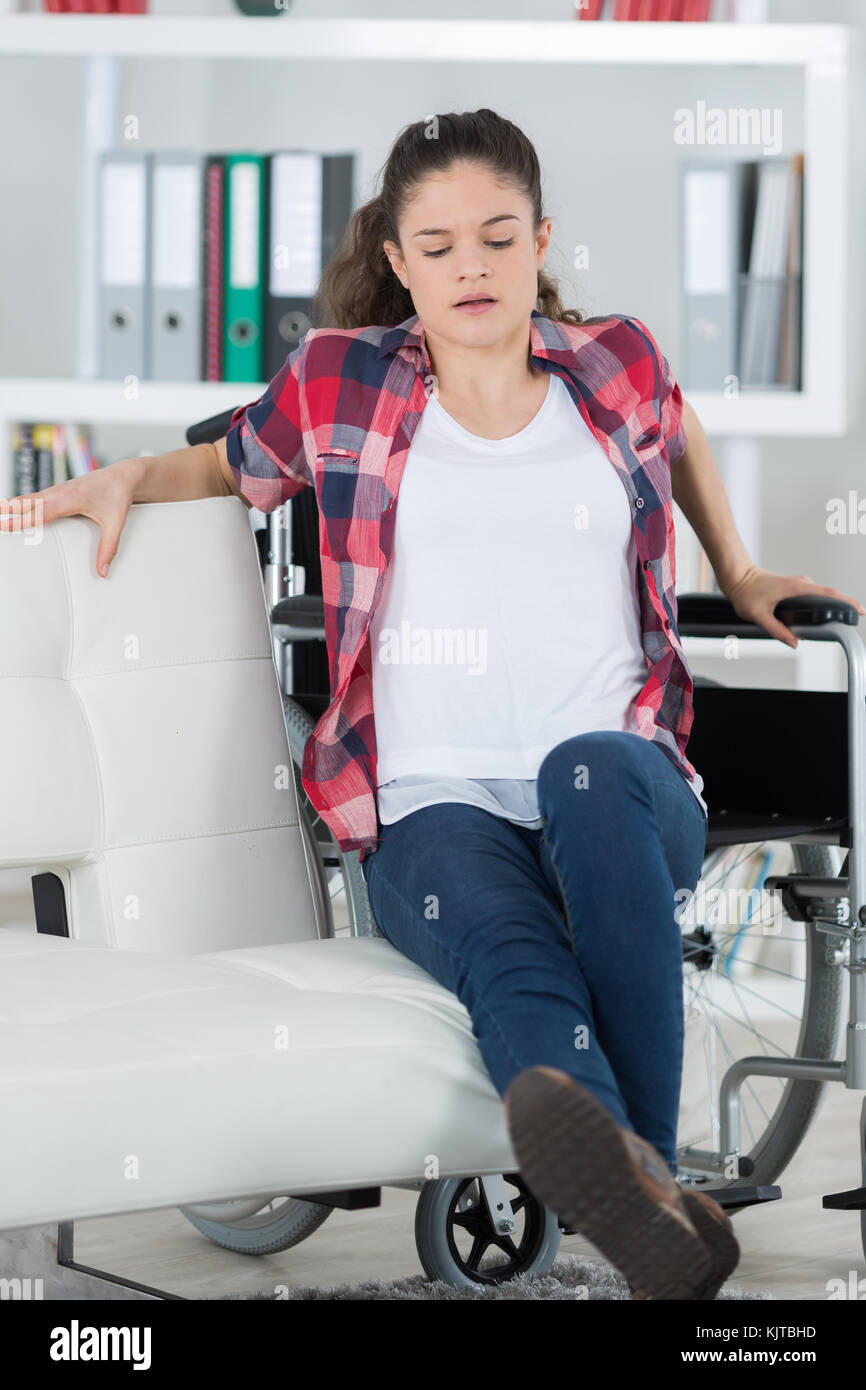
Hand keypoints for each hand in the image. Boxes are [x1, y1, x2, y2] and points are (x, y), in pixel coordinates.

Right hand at [0, 458, 144, 577]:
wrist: (124, 475)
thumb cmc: (118, 495)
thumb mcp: (116, 524)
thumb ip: (108, 548)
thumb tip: (103, 572)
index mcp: (71, 499)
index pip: (40, 512)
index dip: (20, 520)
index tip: (3, 525)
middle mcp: (60, 492)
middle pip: (27, 502)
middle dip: (7, 510)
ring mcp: (57, 490)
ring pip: (29, 498)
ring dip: (11, 505)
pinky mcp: (58, 490)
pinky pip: (35, 497)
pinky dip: (21, 502)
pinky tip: (12, 508)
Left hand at [724, 564, 865, 648]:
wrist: (738, 576)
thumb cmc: (745, 591)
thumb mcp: (758, 615)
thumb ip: (776, 630)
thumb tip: (794, 643)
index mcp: (797, 587)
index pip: (830, 593)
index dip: (847, 601)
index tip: (860, 610)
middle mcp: (801, 583)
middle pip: (830, 595)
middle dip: (842, 607)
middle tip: (850, 621)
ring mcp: (799, 584)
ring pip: (820, 596)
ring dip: (830, 607)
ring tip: (836, 621)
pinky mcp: (795, 587)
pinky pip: (813, 596)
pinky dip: (819, 605)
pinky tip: (818, 616)